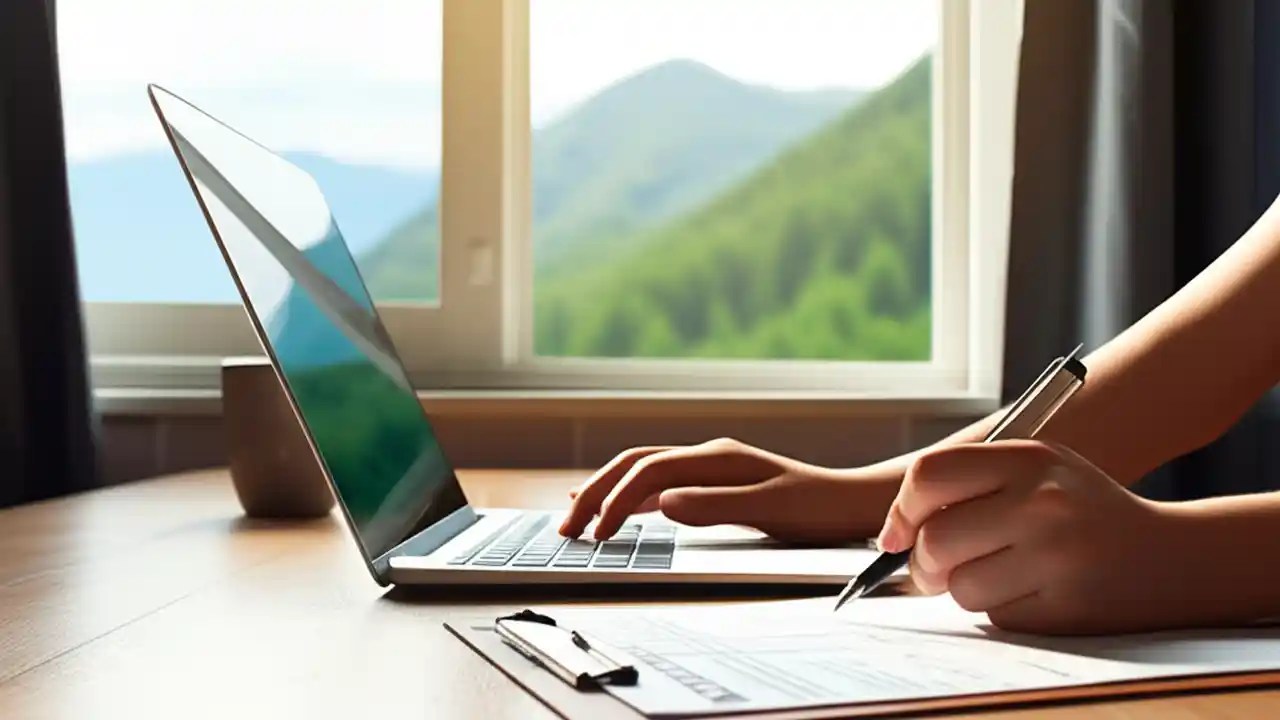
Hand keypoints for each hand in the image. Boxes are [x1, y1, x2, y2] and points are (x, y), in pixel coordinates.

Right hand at [559, 438, 896, 542]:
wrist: (850, 502)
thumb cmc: (816, 508)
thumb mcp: (768, 509)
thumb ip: (714, 505)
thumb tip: (662, 504)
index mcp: (716, 458)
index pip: (648, 474)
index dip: (615, 502)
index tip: (597, 534)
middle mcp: (707, 456)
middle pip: (633, 465)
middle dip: (595, 493)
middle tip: (567, 528)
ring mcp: (708, 467)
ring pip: (641, 471)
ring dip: (605, 492)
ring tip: (576, 519)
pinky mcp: (713, 482)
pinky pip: (657, 482)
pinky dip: (627, 495)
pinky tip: (614, 509)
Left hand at [878, 440, 1190, 634]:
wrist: (1169, 557)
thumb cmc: (1081, 512)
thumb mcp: (1035, 472)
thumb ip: (967, 485)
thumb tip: (891, 533)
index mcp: (1029, 460)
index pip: (930, 475)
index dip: (901, 510)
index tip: (895, 535)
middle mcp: (1043, 503)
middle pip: (935, 541)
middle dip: (924, 565)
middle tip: (934, 570)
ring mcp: (1057, 557)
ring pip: (960, 588)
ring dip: (966, 590)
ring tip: (1001, 575)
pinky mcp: (1066, 607)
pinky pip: (996, 617)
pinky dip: (1003, 610)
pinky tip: (1035, 591)